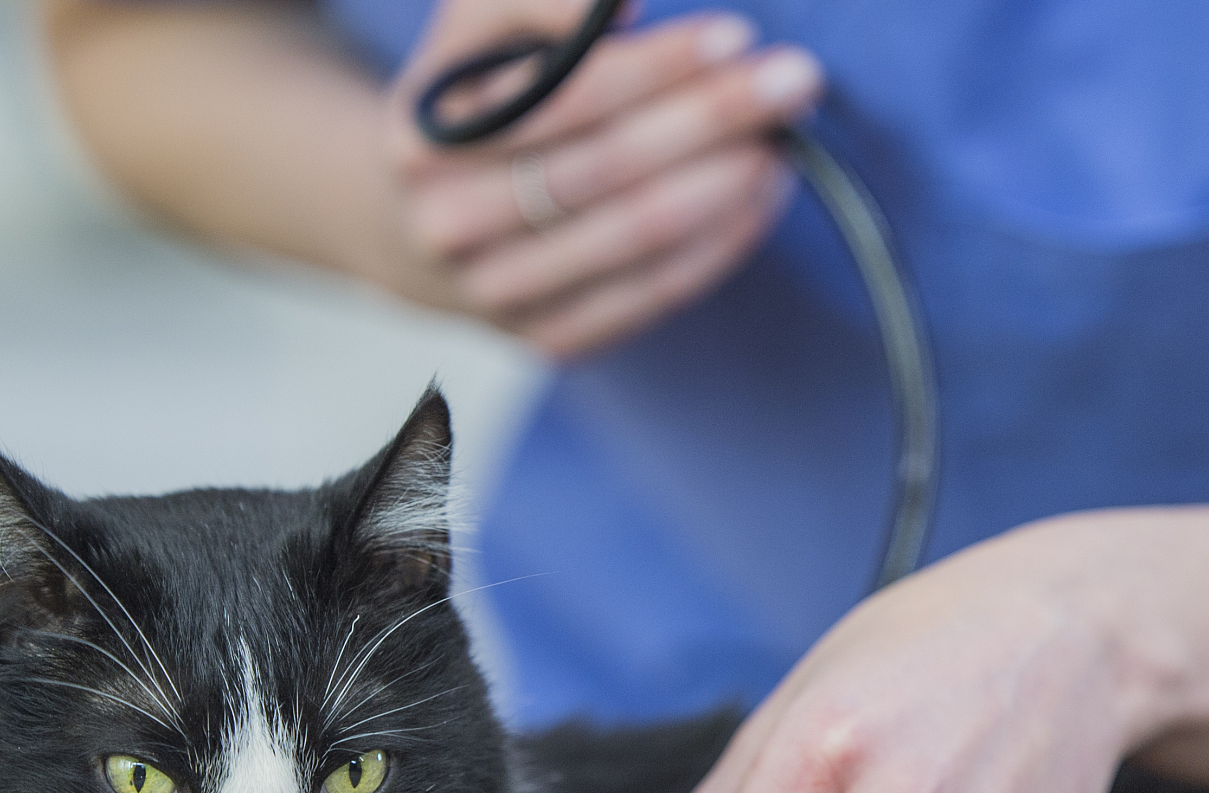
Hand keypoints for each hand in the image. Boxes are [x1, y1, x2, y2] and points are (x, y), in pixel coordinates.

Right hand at [382, 1, 821, 358]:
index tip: (736, 36)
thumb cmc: (472, 108)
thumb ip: (537, 0)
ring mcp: (497, 296)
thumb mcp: (476, 33)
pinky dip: (716, 249)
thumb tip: (627, 4)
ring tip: (784, 143)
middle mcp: (451, 228)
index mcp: (425, 142)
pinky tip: (761, 202)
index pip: (562, 100)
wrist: (413, 227)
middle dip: (712, 121)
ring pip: (634, 239)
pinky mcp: (547, 342)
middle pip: (607, 170)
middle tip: (795, 82)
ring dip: (725, 188)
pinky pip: (649, 297)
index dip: (655, 68)